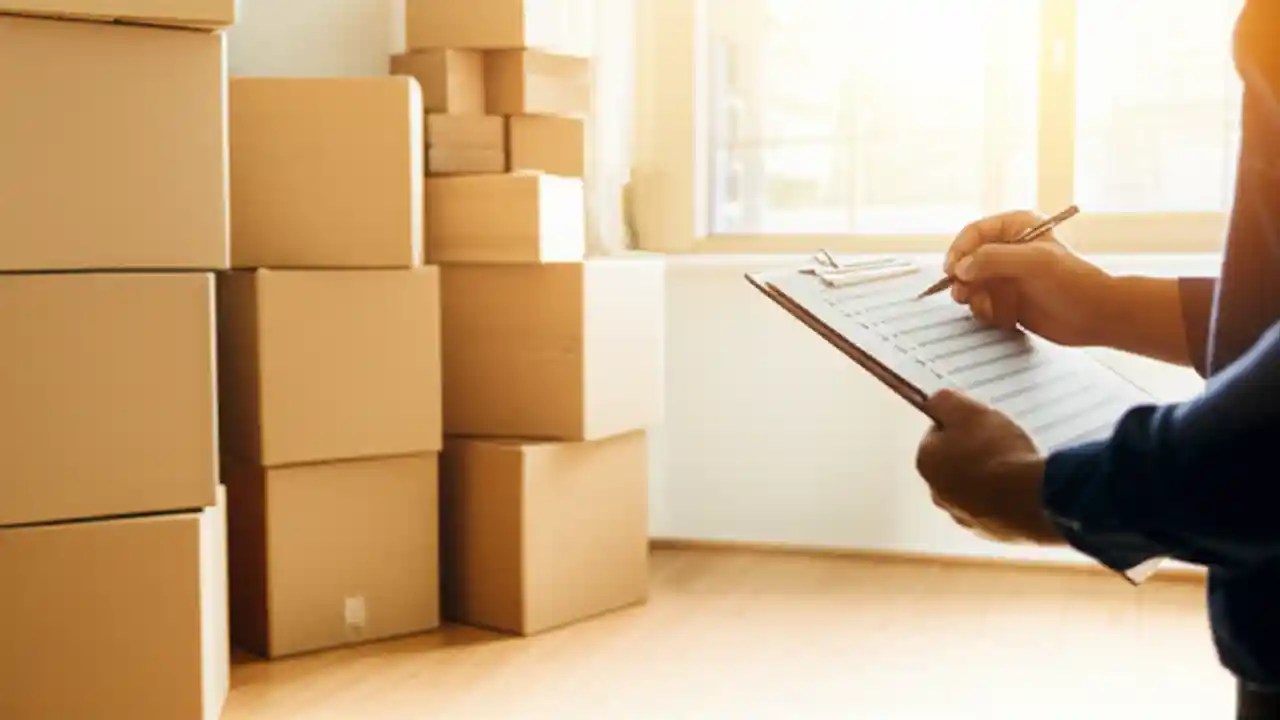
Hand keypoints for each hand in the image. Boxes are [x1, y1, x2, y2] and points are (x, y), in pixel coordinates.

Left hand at [916, 389, 1061, 544]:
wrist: (1030, 497)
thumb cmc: (995, 451)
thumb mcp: (966, 411)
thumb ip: (944, 401)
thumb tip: (935, 402)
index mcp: (927, 463)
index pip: (937, 435)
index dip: (959, 424)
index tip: (979, 423)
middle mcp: (939, 494)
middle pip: (955, 463)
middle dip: (974, 452)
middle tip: (999, 442)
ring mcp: (966, 517)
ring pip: (976, 488)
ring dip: (991, 477)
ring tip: (1015, 465)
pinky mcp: (992, 532)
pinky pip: (997, 509)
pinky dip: (1007, 499)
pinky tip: (1024, 487)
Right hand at [945, 210, 1114, 346]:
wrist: (1097, 316)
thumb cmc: (1073, 282)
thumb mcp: (1033, 262)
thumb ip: (993, 259)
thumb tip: (960, 268)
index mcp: (1017, 227)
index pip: (974, 233)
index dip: (959, 251)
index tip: (952, 271)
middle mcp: (1009, 249)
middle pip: (967, 260)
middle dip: (964, 279)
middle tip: (964, 294)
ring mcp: (1008, 276)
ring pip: (972, 285)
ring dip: (975, 298)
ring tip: (988, 308)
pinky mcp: (1008, 300)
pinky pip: (983, 304)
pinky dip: (987, 312)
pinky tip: (1005, 317)